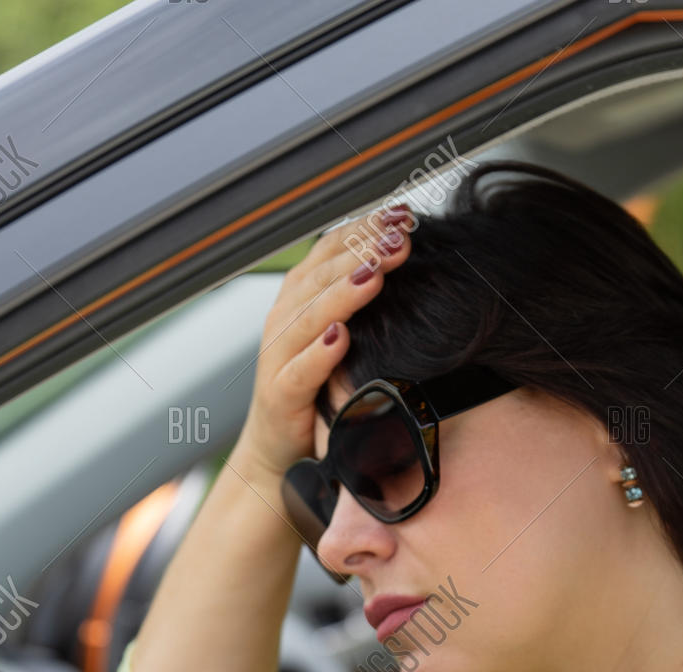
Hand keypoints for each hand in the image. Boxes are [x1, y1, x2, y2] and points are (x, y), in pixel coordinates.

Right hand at [234, 204, 415, 479]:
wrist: (279, 446)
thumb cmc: (316, 383)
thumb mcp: (338, 329)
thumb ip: (359, 294)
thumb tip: (403, 247)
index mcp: (301, 295)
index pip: (331, 249)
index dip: (365, 228)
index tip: (403, 213)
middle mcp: (285, 317)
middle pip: (322, 275)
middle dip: (362, 252)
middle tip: (400, 237)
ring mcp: (279, 356)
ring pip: (310, 315)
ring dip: (343, 293)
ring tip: (375, 274)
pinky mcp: (280, 395)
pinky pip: (300, 371)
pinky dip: (319, 352)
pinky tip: (340, 337)